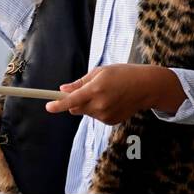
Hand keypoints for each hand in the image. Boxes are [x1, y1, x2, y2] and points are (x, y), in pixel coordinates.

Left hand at [44, 65, 184, 125]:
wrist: (145, 87)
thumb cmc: (122, 74)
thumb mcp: (100, 72)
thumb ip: (80, 82)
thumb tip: (63, 90)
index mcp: (96, 89)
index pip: (72, 101)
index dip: (58, 105)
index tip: (48, 107)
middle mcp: (100, 105)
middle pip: (75, 108)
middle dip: (73, 101)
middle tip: (82, 90)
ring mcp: (106, 115)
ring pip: (85, 112)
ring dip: (87, 104)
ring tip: (103, 92)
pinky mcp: (110, 122)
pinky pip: (95, 116)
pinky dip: (97, 109)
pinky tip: (110, 101)